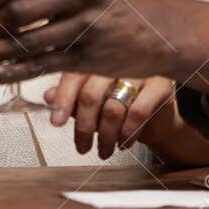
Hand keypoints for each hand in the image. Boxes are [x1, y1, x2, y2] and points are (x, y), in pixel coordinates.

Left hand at [41, 73, 175, 158]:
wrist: (159, 119)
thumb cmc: (121, 107)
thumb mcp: (92, 103)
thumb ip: (70, 97)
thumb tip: (48, 97)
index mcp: (97, 58)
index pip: (73, 75)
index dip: (63, 99)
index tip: (56, 122)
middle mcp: (117, 60)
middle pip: (91, 93)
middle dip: (84, 126)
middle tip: (82, 146)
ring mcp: (140, 70)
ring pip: (113, 107)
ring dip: (105, 136)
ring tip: (103, 150)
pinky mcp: (160, 85)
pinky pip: (138, 113)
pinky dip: (127, 133)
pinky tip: (123, 144)